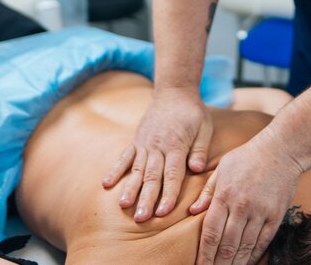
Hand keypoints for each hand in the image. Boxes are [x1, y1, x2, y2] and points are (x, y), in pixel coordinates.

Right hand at [102, 86, 212, 220]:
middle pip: (152, 177)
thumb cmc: (193, 113)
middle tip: (141, 218)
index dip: (169, 194)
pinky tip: (106, 184)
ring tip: (123, 206)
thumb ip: (200, 149)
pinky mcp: (136, 140)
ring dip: (130, 188)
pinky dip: (115, 170)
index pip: (173, 175)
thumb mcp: (204, 128)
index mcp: (176, 145)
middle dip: (146, 199)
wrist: (174, 91)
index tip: (164, 212)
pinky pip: (124, 157)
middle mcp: (158, 146)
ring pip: (137, 170)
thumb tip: (197, 169)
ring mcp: (144, 143)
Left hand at [189, 132, 302, 264]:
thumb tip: (192, 211)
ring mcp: (260, 212)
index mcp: (225, 195)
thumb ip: (207, 192)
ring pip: (245, 247)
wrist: (281, 149)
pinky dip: (255, 255)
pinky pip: (263, 241)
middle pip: (227, 245)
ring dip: (236, 263)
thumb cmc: (247, 156)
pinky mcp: (276, 215)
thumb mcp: (222, 168)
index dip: (204, 254)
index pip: (211, 232)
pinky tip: (248, 262)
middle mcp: (242, 206)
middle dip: (218, 264)